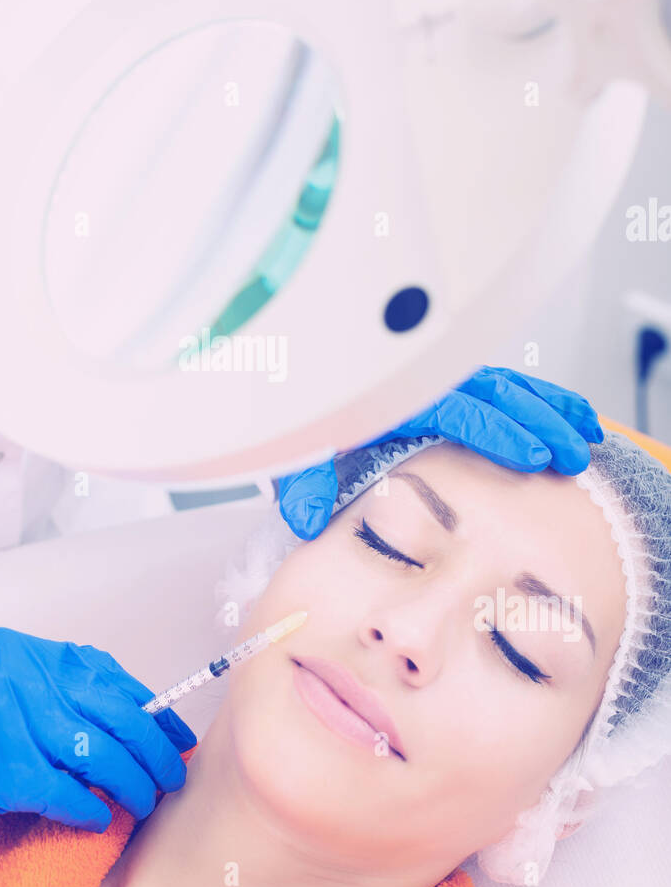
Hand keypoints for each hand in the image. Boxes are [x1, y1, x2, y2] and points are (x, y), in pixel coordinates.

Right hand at [0, 628, 195, 828]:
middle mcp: (31, 682)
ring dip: (133, 784)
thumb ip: (49, 679)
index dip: (155, 712)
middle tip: (171, 775)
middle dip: (156, 751)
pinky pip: (66, 793)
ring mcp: (18, 726)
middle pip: (120, 718)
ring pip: (102, 757)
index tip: (175, 735)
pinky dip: (91, 808)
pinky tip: (100, 817)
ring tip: (143, 801)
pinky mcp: (3, 773)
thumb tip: (110, 709)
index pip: (115, 682)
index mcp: (33, 653)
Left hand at [278, 366, 602, 539]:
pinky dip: (546, 396)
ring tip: (588, 439)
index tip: (533, 459)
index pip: (457, 409)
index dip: (497, 433)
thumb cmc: (307, 413)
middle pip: (495, 393)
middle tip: (573, 458)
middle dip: (539, 424)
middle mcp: (428, 380)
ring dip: (551, 409)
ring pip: (509, 383)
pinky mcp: (457, 378)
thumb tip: (306, 521)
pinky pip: (508, 380)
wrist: (300, 365)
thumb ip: (307, 479)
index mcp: (398, 395)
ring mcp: (445, 376)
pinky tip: (580, 416)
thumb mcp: (302, 446)